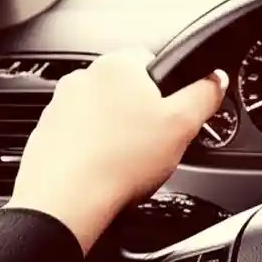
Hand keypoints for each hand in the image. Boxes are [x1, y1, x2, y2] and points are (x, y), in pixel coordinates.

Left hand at [6, 50, 226, 252]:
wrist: (66, 202)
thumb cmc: (121, 161)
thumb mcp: (183, 125)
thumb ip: (205, 95)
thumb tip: (215, 79)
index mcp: (117, 65)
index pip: (154, 60)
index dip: (170, 90)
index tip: (174, 116)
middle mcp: (82, 77)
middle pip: (127, 90)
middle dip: (143, 113)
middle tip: (155, 143)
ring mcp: (59, 106)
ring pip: (103, 114)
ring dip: (117, 132)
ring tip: (128, 161)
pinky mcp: (45, 134)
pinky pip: (80, 137)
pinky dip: (93, 150)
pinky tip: (104, 170)